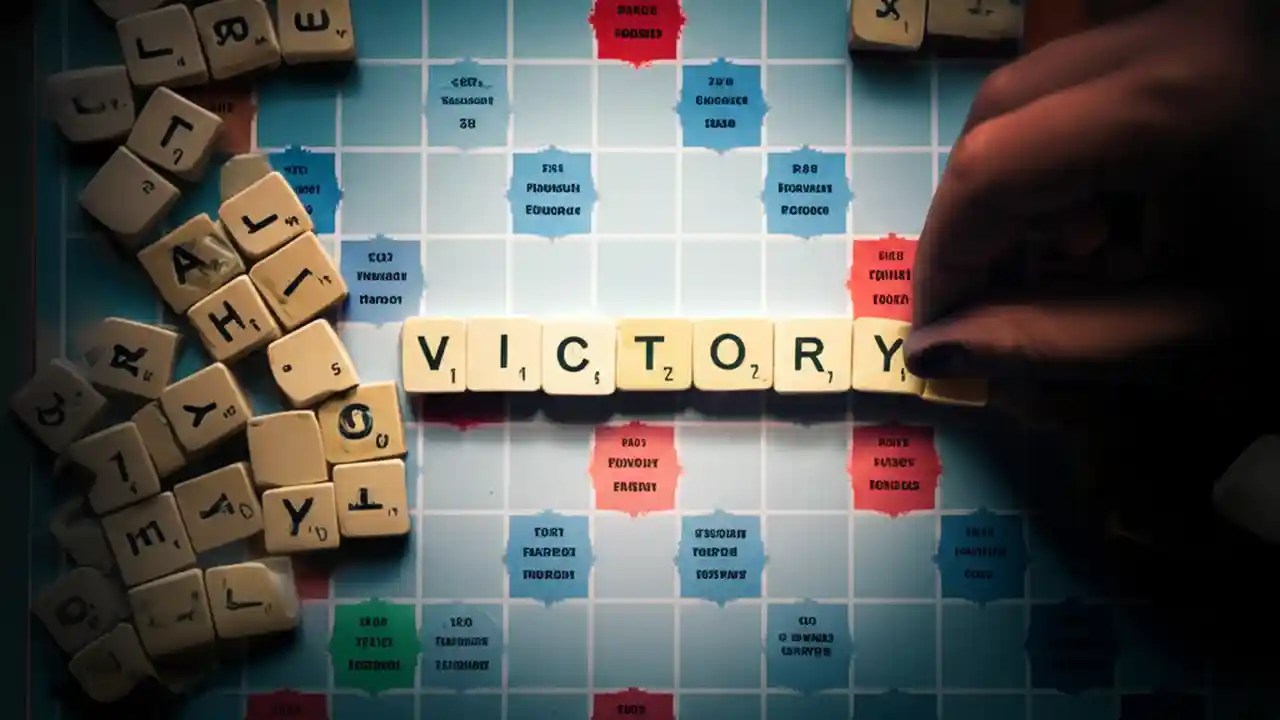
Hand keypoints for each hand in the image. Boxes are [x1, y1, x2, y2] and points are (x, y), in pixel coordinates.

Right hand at [905, 0, 1277, 426]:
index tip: (936, 323)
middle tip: (993, 294)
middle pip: (1003, 111)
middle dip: (978, 211)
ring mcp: (1200, 21)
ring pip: (1043, 85)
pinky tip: (1120, 210)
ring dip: (1023, 177)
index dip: (944, 253)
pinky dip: (1076, 147)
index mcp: (1174, 103)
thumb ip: (1048, 344)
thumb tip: (935, 352)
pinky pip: (1099, 75)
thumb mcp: (1194, 335)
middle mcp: (1178, 31)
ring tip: (1074, 255)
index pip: (990, 169)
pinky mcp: (1214, 33)